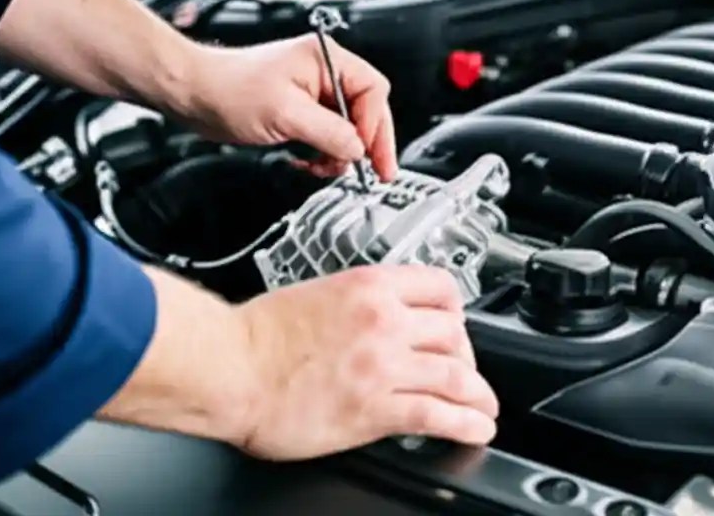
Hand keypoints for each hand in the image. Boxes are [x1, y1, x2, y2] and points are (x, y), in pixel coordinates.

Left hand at [175, 35, 397, 180]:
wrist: (193, 94)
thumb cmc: (228, 88)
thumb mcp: (286, 114)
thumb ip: (329, 133)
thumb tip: (358, 150)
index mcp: (326, 59)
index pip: (372, 92)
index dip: (375, 126)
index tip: (369, 155)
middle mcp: (323, 73)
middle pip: (366, 111)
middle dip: (366, 144)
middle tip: (376, 172)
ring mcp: (312, 93)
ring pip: (347, 128)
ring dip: (341, 153)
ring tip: (327, 168)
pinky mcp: (299, 111)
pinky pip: (327, 135)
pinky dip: (324, 153)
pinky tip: (310, 162)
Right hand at [231, 266, 498, 459]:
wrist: (227, 367)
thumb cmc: (253, 336)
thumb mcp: (313, 295)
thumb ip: (351, 307)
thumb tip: (366, 322)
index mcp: (368, 287)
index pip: (440, 286)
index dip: (456, 310)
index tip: (457, 324)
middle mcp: (384, 321)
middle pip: (455, 332)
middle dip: (467, 354)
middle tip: (465, 370)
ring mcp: (384, 365)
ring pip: (457, 375)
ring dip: (478, 393)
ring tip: (485, 406)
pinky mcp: (377, 408)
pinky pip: (438, 415)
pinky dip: (466, 423)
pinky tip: (475, 428)